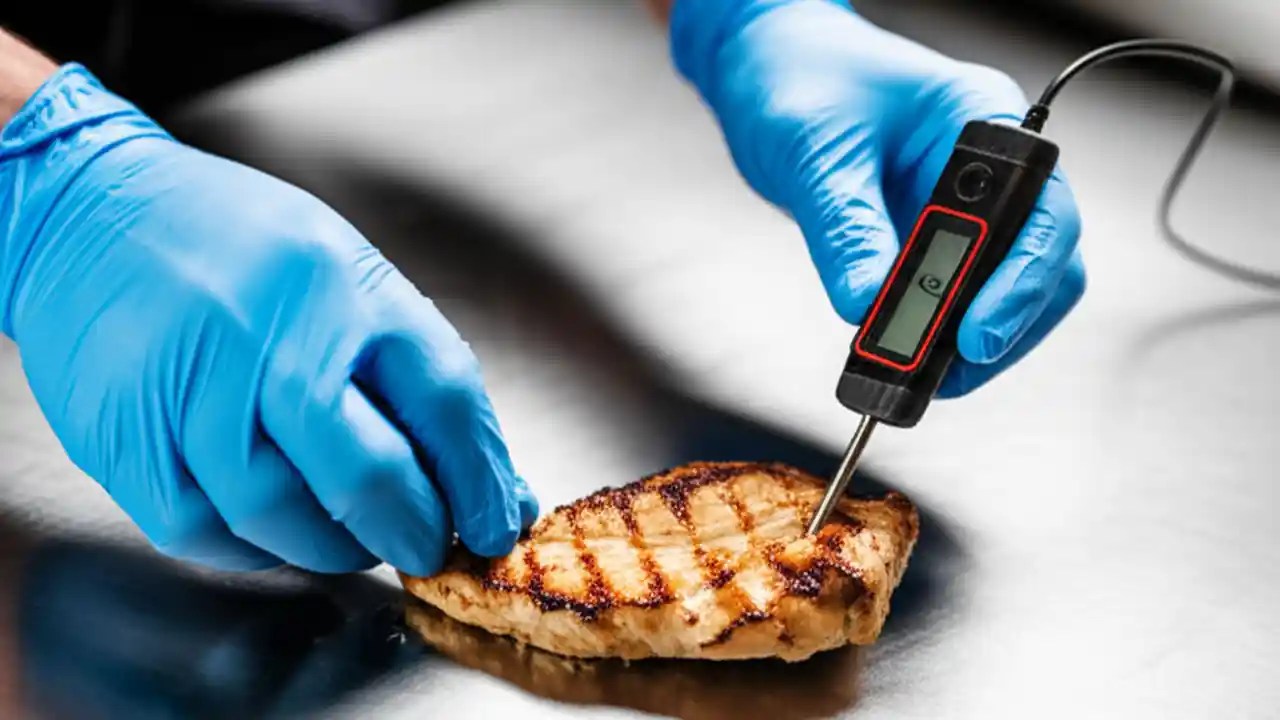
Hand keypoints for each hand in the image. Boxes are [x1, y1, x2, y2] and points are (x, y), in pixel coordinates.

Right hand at [0, 65, 537, 573]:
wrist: (87, 213)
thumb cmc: (235, 248)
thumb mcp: (340, 271)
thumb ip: (410, 372)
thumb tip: (489, 479)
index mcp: (340, 282)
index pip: (443, 396)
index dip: (480, 477)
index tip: (497, 523)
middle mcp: (266, 331)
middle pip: (364, 472)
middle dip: (413, 530)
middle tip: (428, 549)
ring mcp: (189, 387)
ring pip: (283, 517)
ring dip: (336, 549)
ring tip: (355, 539)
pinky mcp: (127, 438)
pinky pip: (208, 532)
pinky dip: (256, 549)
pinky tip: (277, 527)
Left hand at [672, 0, 1084, 394]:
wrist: (765, 67)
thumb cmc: (798, 76)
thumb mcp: (816, 152)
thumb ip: (846, 229)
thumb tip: (869, 304)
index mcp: (981, 121)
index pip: (1039, 214)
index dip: (1018, 283)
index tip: (973, 335)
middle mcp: (986, 166)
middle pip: (1041, 263)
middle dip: (1000, 324)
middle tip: (941, 371)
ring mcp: (963, 204)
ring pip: (1006, 288)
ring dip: (968, 340)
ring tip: (916, 372)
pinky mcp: (930, 234)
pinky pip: (955, 294)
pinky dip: (936, 331)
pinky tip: (903, 350)